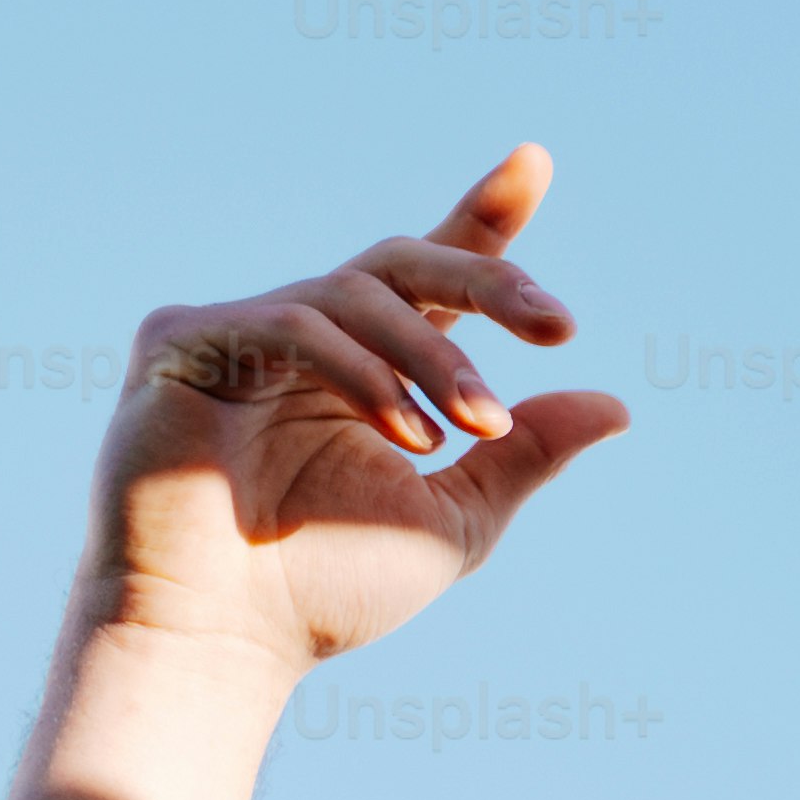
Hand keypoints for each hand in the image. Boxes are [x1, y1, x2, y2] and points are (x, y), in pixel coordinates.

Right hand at [0, 144, 625, 799]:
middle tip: (556, 323)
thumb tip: (616, 402)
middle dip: (487, 280)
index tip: (535, 161)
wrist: (227, 639)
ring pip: (358, 295)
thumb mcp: (457, 518)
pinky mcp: (182, 339)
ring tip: (478, 426)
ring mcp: (238, 329)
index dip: (482, 217)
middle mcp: (303, 333)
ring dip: (435, 358)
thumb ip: (527, 455)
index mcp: (366, 368)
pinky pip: (293, 324)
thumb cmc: (325, 589)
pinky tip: (407, 433)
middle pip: (403, 262)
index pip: (431, 276)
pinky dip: (362, 372)